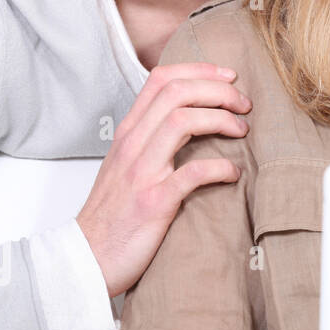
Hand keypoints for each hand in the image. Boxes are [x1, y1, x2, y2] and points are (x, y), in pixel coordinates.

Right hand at [77, 63, 250, 297]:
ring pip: (183, 121)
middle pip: (177, 92)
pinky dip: (220, 168)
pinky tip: (234, 173)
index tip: (229, 76)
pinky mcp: (153, 203)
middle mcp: (132, 145)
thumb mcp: (127, 165)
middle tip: (245, 104)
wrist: (85, 259)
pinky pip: (192, 173)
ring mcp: (141, 172)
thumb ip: (153, 139)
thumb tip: (194, 118)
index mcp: (128, 133)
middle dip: (219, 91)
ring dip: (221, 119)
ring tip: (242, 130)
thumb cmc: (114, 214)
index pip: (161, 80)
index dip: (199, 70)